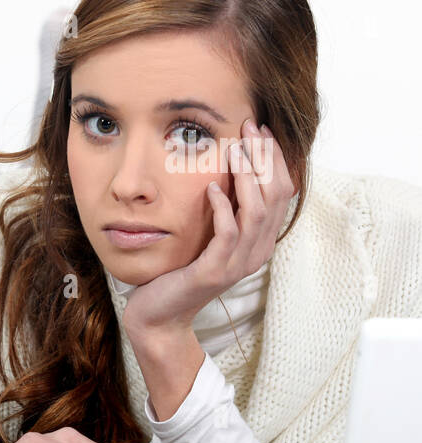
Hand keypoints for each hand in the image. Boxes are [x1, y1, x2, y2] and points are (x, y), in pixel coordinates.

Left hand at [122, 118, 295, 335]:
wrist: (160, 315)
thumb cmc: (180, 271)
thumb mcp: (207, 237)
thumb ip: (224, 210)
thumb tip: (228, 169)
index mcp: (260, 241)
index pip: (282, 192)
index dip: (274, 159)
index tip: (260, 129)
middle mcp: (257, 252)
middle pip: (275, 196)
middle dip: (264, 157)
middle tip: (250, 127)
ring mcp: (238, 264)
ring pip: (256, 212)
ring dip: (247, 178)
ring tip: (233, 151)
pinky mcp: (215, 272)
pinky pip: (228, 234)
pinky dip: (222, 208)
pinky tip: (211, 189)